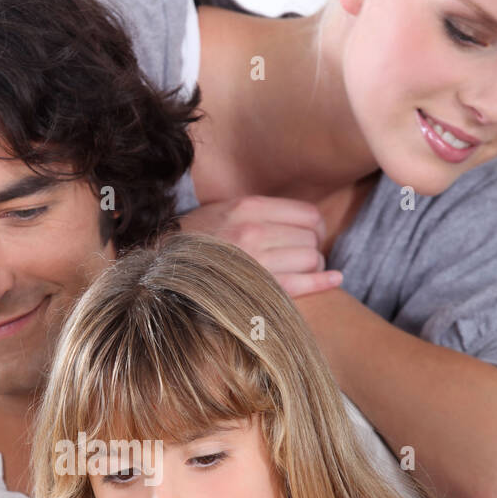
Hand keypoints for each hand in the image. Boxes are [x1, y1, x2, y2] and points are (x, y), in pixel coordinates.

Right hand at [178, 196, 342, 297]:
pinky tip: (335, 279)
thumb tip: (301, 220)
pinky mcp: (257, 289)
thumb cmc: (195, 242)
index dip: (315, 225)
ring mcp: (256, 263)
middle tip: (302, 255)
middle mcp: (254, 233)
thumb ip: (258, 211)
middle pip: (311, 238)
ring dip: (313, 266)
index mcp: (247, 208)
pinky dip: (325, 282)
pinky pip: (304, 284)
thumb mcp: (223, 211)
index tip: (310, 234)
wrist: (161, 270)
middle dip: (313, 247)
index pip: (307, 214)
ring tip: (302, 269)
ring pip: (311, 259)